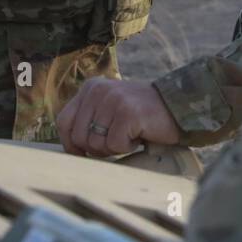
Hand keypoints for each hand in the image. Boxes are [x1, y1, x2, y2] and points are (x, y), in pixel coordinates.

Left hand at [56, 77, 180, 156]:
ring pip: (96, 144)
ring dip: (114, 148)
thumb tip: (68, 149)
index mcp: (90, 87)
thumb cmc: (141, 115)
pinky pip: (115, 145)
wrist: (178, 106)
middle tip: (119, 139)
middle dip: (98, 148)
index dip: (71, 144)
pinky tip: (140, 134)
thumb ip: (88, 120)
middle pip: (79, 138)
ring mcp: (113, 99)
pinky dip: (128, 147)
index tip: (84, 153)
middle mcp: (98, 90)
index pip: (64, 122)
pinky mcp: (127, 112)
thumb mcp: (109, 109)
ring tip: (130, 134)